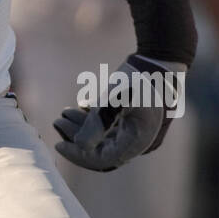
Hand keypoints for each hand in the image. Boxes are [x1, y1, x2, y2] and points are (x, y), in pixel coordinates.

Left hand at [54, 53, 185, 171]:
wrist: (161, 57)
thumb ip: (99, 121)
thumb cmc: (140, 77)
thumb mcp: (117, 97)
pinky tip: (78, 106)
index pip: (104, 159)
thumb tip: (79, 144)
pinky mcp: (133, 116)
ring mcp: (137, 128)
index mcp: (140, 141)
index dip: (79, 156)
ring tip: (63, 113)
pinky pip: (109, 126)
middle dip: (78, 139)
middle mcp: (140, 139)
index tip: (58, 144)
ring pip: (104, 137)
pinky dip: (92, 120)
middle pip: (102, 150)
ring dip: (82, 127)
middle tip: (57, 122)